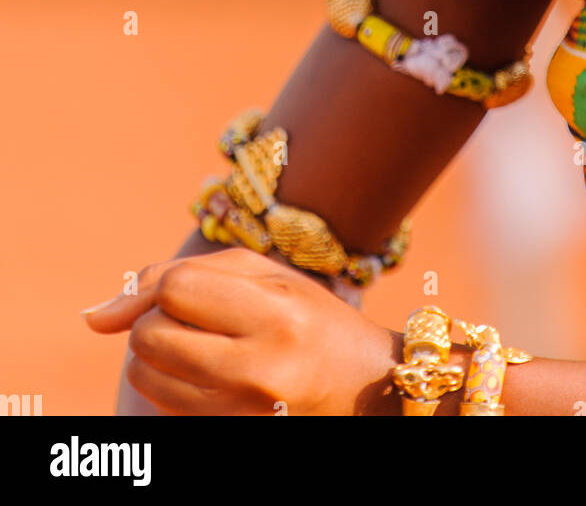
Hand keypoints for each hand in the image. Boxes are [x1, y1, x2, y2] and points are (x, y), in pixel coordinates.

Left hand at [83, 246, 401, 415]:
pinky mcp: (228, 434)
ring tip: (196, 344)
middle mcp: (258, 366)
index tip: (167, 293)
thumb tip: (95, 315)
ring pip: (147, 375)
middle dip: (152, 321)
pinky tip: (203, 372)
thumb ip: (181, 276)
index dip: (160, 287)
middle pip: (151, 335)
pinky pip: (162, 406)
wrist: (365, 388)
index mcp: (274, 312)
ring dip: (154, 354)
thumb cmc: (311, 318)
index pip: (176, 289)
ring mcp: (241, 410)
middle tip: (188, 318)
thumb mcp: (265, 276)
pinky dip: (167, 383)